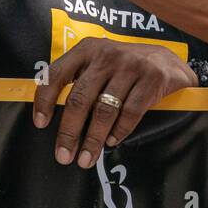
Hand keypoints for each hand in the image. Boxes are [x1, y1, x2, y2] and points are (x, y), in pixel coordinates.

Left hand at [32, 38, 195, 167]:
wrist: (167, 61)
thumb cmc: (124, 67)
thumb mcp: (99, 63)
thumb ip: (79, 80)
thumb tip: (53, 115)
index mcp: (87, 49)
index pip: (57, 74)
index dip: (45, 100)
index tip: (40, 124)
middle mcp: (106, 55)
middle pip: (80, 98)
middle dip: (69, 131)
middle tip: (64, 155)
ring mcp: (130, 66)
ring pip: (104, 110)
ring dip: (93, 139)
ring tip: (86, 158)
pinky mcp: (152, 79)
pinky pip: (130, 112)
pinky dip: (119, 131)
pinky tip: (111, 141)